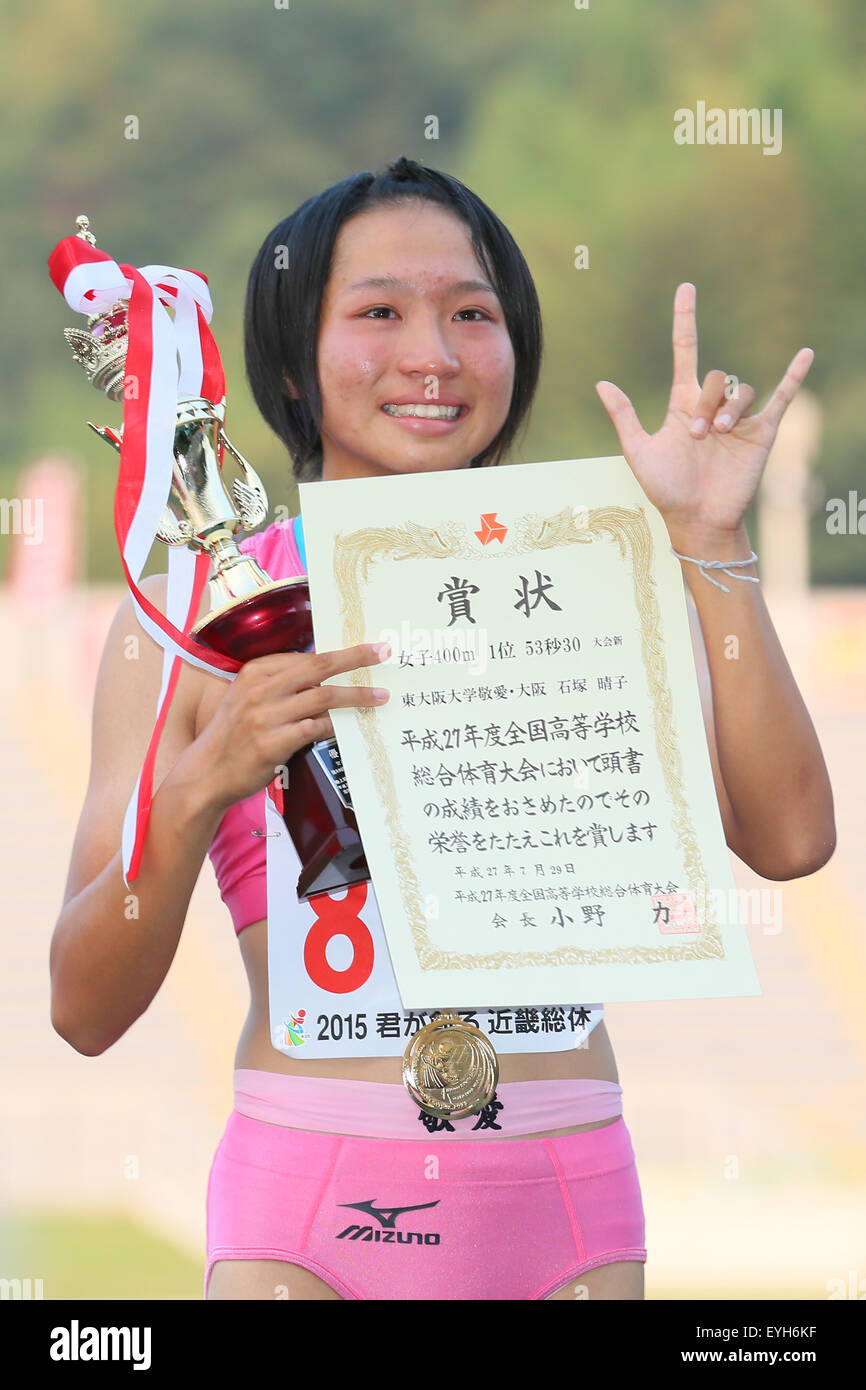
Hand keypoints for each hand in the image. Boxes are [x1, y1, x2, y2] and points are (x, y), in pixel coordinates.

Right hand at [190, 642, 390, 811]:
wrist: (206, 773)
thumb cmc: (231, 736)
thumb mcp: (246, 699)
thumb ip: (278, 685)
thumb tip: (322, 678)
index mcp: (254, 672)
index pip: (304, 656)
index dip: (336, 652)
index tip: (363, 648)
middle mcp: (260, 690)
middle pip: (317, 667)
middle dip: (354, 658)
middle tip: (381, 652)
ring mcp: (265, 717)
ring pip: (322, 697)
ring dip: (356, 696)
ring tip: (380, 696)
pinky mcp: (272, 744)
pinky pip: (315, 729)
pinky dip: (336, 725)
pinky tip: (352, 726)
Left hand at [595, 282, 813, 537]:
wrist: (696, 520)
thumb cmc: (666, 489)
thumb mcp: (639, 451)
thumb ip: (624, 417)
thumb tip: (602, 384)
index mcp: (683, 404)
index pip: (685, 351)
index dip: (685, 319)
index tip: (686, 288)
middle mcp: (712, 407)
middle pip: (715, 378)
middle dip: (705, 403)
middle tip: (696, 436)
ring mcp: (738, 419)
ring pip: (740, 391)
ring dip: (729, 409)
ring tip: (718, 435)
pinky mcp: (760, 434)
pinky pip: (780, 398)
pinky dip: (793, 376)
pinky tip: (805, 354)